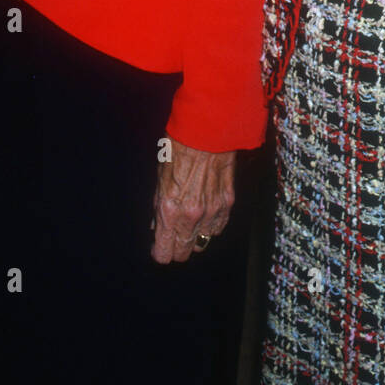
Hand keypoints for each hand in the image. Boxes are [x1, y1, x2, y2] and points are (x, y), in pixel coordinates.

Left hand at [150, 137, 235, 264]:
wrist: (206, 131)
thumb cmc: (179, 148)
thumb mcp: (159, 178)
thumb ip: (158, 206)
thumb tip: (157, 225)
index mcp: (169, 210)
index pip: (165, 253)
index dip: (160, 252)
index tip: (159, 248)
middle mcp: (191, 216)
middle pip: (184, 253)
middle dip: (176, 248)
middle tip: (173, 238)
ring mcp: (212, 211)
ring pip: (202, 242)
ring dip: (195, 237)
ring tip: (189, 224)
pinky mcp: (227, 203)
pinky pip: (218, 227)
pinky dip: (211, 226)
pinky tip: (205, 215)